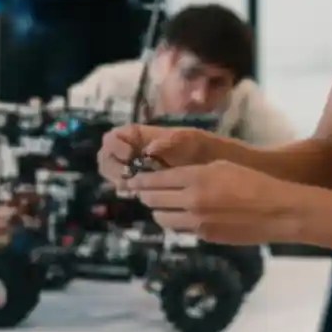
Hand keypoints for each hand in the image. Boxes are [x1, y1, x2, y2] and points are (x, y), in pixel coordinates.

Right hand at [98, 125, 213, 187]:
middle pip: (107, 156)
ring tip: (132, 187)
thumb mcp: (192, 140)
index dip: (114, 146)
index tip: (129, 156)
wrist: (224, 170)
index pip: (114, 137)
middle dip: (113, 167)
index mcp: (143, 136)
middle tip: (127, 177)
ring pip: (114, 173)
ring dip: (118, 179)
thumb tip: (149, 150)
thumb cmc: (208, 150)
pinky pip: (128, 187)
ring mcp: (140, 169)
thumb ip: (170, 142)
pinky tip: (140, 195)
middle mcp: (136, 151)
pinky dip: (128, 190)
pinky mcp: (147, 187)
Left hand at [125, 160, 298, 244]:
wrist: (276, 211)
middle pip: (153, 200)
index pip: (155, 180)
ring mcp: (196, 222)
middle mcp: (191, 201)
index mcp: (195, 178)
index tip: (131, 180)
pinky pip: (180, 230)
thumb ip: (193, 173)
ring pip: (162, 219)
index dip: (140, 180)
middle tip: (140, 192)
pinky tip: (179, 217)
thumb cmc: (252, 181)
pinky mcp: (204, 237)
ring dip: (158, 211)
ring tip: (159, 205)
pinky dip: (176, 222)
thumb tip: (171, 178)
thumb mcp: (220, 166)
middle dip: (144, 195)